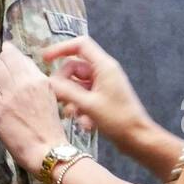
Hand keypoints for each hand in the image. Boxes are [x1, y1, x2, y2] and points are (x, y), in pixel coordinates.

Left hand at [0, 41, 67, 174]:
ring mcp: (11, 95)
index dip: (8, 54)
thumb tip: (20, 68)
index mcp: (40, 80)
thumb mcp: (49, 97)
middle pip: (3, 58)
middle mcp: (26, 83)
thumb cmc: (48, 128)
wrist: (47, 150)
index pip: (18, 56)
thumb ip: (35, 81)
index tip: (5, 58)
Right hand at [43, 35, 151, 152]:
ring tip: (72, 115)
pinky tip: (85, 124)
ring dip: (71, 99)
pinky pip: (85, 96)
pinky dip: (81, 107)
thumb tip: (49, 82)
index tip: (45, 59)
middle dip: (64, 83)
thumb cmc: (118, 120)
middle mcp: (105, 71)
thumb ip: (66, 91)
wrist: (137, 138)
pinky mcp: (104, 97)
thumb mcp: (88, 105)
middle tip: (58, 99)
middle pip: (74, 67)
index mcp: (104, 66)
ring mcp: (104, 84)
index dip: (61, 48)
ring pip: (78, 84)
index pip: (80, 45)